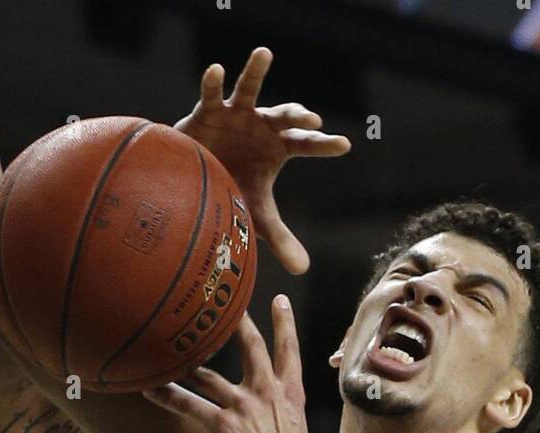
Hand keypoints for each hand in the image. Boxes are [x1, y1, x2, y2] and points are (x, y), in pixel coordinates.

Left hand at [146, 296, 317, 432]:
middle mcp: (267, 394)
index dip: (285, 324)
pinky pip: (188, 404)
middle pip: (250, 346)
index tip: (279, 300)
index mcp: (290, 397)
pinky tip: (150, 389)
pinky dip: (167, 396)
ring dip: (186, 362)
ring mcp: (243, 407)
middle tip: (222, 300)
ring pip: (209, 374)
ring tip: (167, 349)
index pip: (289, 352)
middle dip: (236, 320)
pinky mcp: (221, 425)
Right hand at [175, 47, 349, 273]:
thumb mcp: (257, 216)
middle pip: (284, 117)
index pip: (306, 145)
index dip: (324, 144)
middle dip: (297, 115)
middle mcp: (260, 126)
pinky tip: (217, 70)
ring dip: (256, 72)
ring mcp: (234, 115)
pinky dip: (212, 81)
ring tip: (264, 54)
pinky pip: (210, 93)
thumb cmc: (231, 192)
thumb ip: (281, 239)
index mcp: (277, 149)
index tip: (345, 143)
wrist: (194, 182)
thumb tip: (304, 271)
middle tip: (312, 118)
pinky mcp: (207, 111)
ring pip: (248, 89)